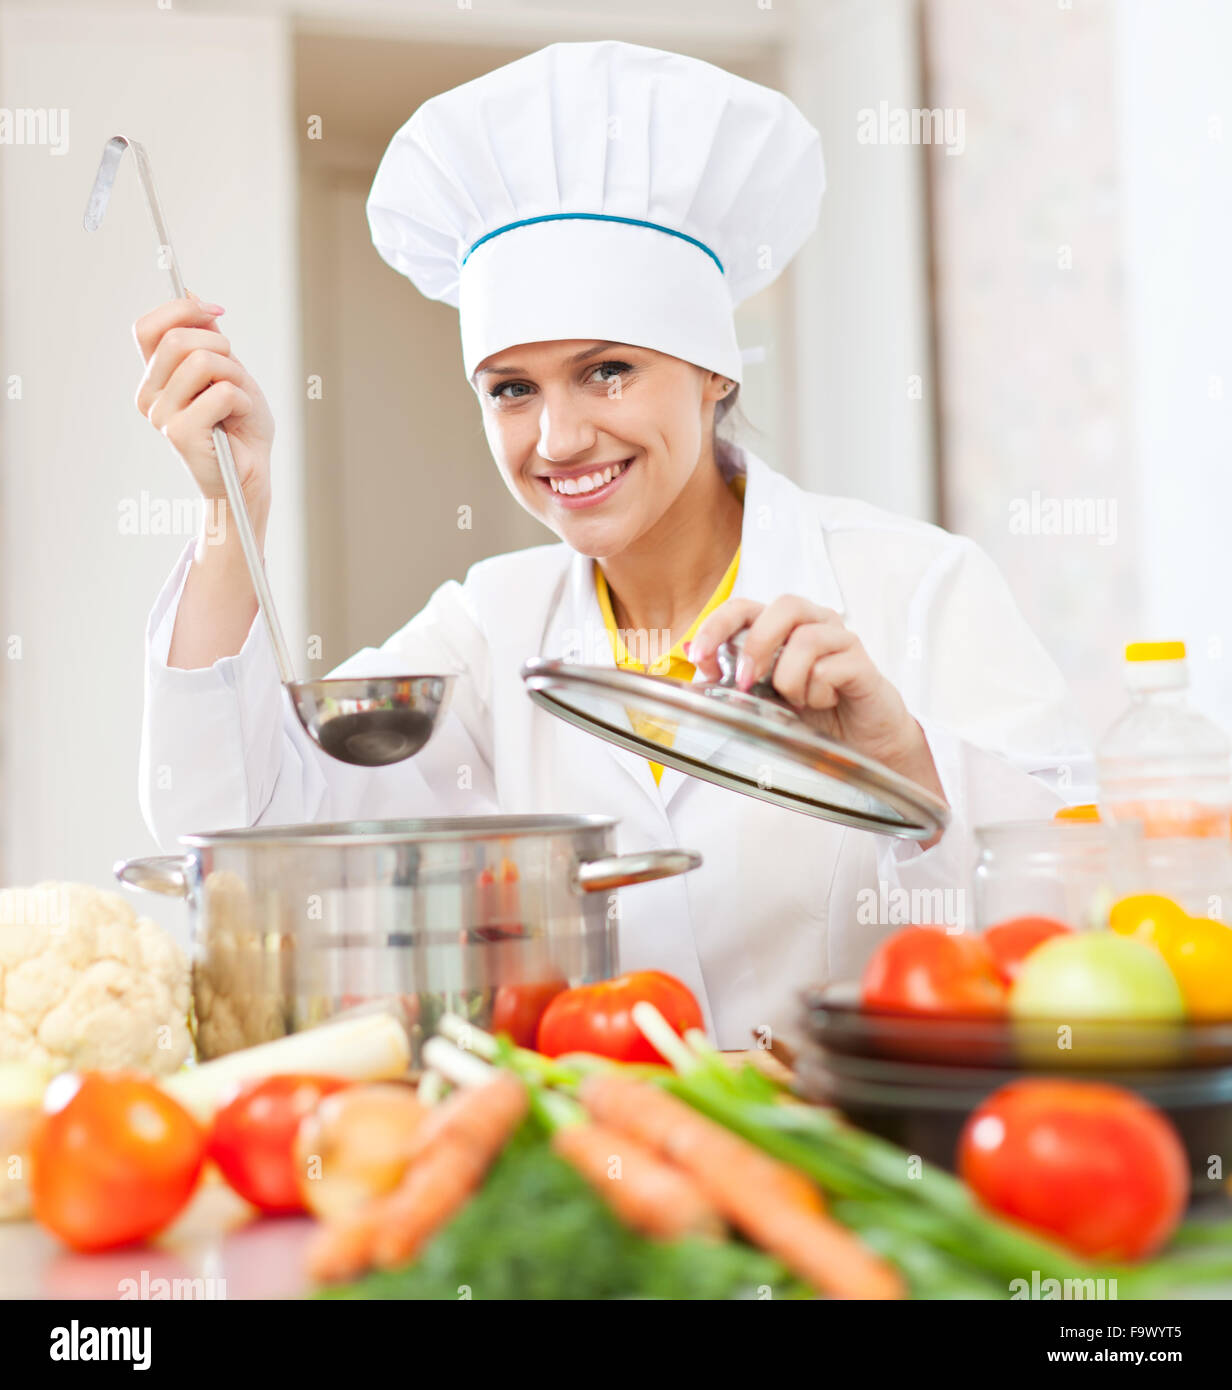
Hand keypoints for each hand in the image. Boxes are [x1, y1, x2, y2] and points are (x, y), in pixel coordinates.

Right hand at [133, 293, 274, 520]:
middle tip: (236, 373)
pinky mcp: (180, 433)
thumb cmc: (241, 427)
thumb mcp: (229, 371)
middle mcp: (149, 395)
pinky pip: (221, 392)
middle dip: (221, 346)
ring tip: (239, 400)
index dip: (182, 310)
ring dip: (236, 375)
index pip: (147, 328)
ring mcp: (161, 415)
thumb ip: (208, 338)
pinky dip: (243, 400)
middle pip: (176, 339)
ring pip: (202, 362)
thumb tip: (192, 296)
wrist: (251, 475)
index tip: (217, 312)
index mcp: (155, 378)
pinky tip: (239, 418)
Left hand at [688, 596, 947, 808]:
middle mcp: (814, 623)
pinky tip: (823, 704)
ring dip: (790, 678)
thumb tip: (688, 651)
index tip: (700, 656)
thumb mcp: (762, 694)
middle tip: (749, 681)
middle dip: (757, 645)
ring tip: (797, 701)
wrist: (862, 744)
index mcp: (784, 627)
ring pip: (806, 639)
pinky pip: (830, 669)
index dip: (718, 626)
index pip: (746, 606)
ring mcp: (841, 640)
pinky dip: (816, 693)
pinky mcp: (861, 664)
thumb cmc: (814, 714)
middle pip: (783, 606)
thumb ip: (731, 671)